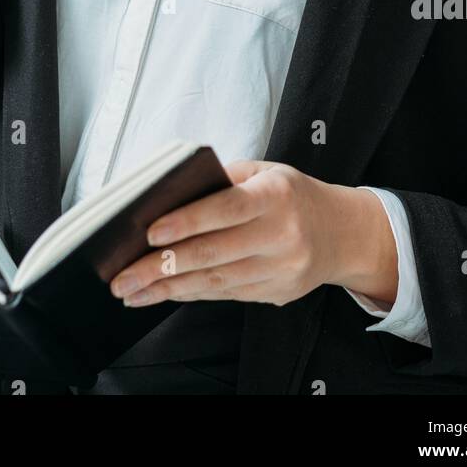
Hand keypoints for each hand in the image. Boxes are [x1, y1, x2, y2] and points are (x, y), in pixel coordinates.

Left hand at [109, 160, 397, 308]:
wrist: (343, 233)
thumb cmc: (293, 195)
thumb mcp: (266, 171)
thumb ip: (223, 180)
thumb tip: (171, 192)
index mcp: (276, 195)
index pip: (225, 209)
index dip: (187, 222)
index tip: (150, 233)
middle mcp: (281, 235)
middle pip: (213, 253)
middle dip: (161, 267)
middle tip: (123, 275)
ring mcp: (281, 269)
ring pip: (215, 282)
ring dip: (168, 290)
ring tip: (132, 292)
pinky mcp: (276, 293)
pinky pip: (226, 295)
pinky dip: (191, 295)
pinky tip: (164, 294)